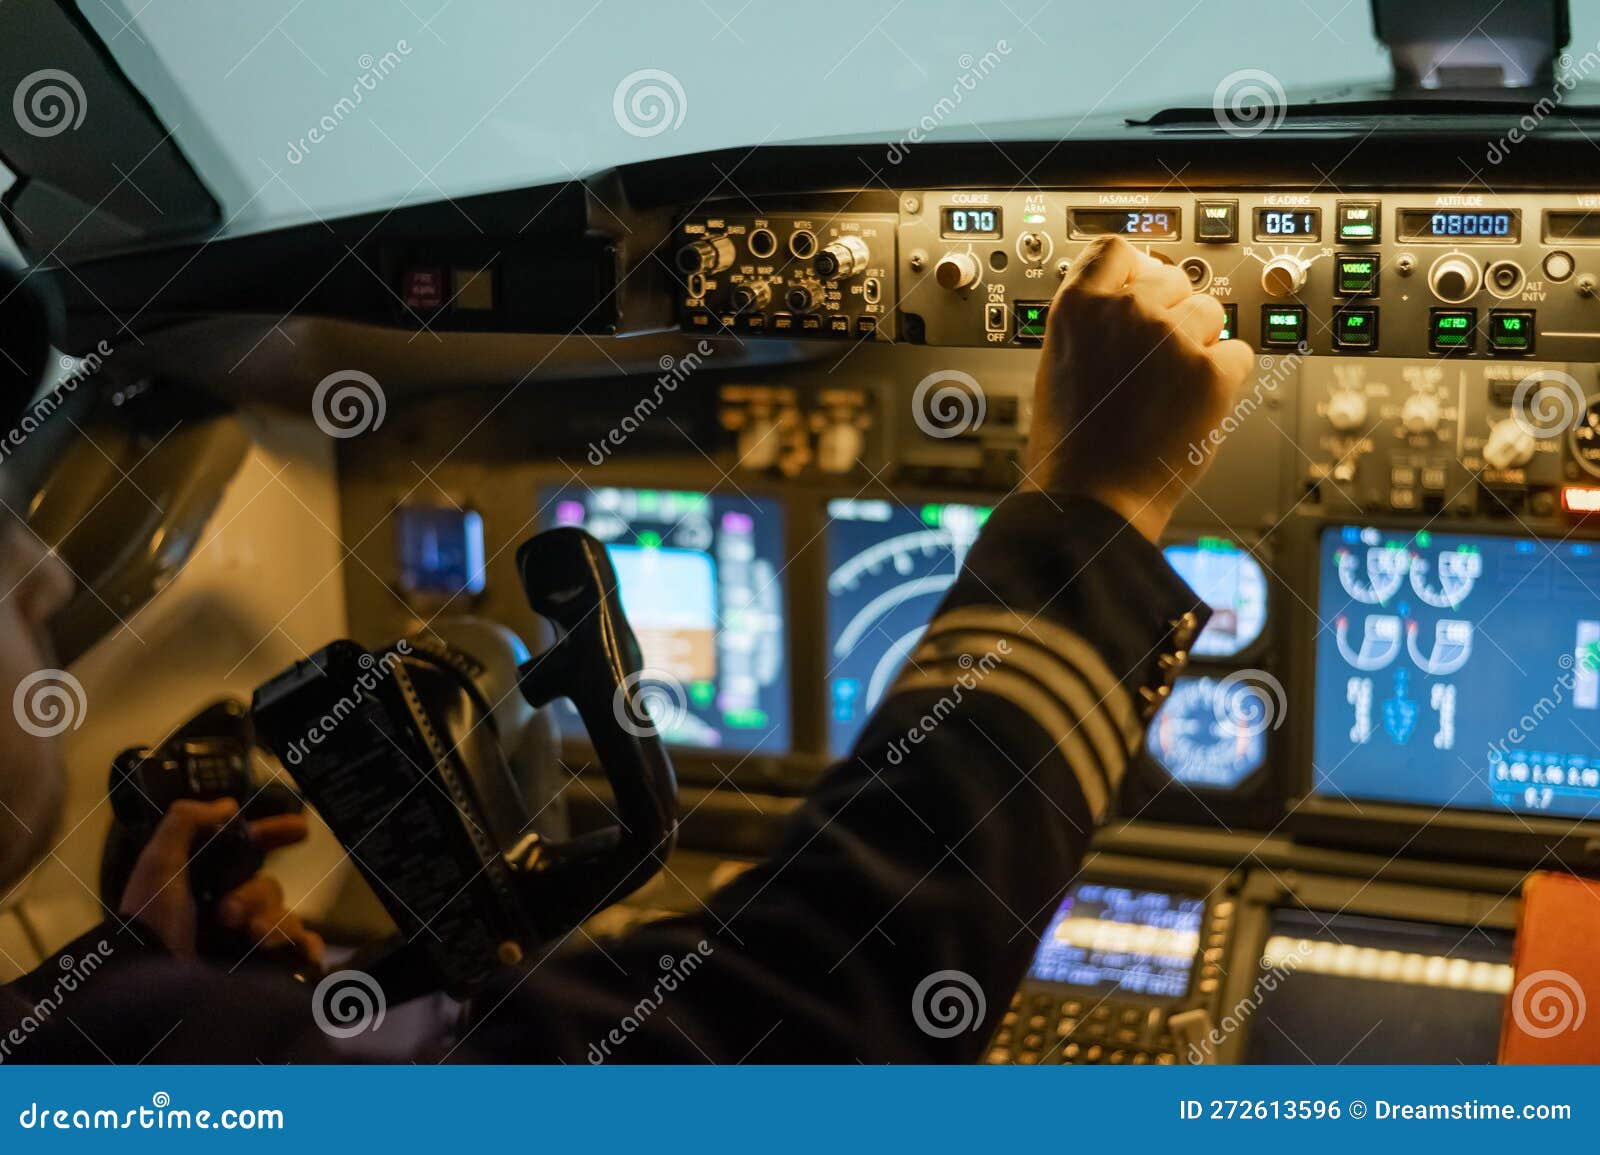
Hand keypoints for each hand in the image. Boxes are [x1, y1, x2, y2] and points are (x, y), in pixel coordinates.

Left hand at [118, 798, 322, 965]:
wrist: (149, 978)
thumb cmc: (152, 917)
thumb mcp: (159, 863)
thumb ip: (184, 822)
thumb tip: (228, 804)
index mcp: (211, 881)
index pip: (251, 851)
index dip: (275, 834)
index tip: (300, 828)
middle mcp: (232, 908)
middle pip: (269, 889)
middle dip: (254, 897)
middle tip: (227, 914)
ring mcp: (247, 940)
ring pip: (286, 917)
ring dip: (273, 923)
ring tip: (251, 937)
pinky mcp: (261, 967)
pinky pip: (301, 950)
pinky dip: (307, 947)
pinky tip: (303, 950)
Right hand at [1023, 234, 1254, 541]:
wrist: (1092, 502)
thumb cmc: (1071, 447)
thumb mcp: (1060, 365)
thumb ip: (1094, 321)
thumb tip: (1134, 292)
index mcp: (1078, 307)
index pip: (1117, 249)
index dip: (1136, 266)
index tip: (1144, 282)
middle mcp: (1126, 312)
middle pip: (1174, 280)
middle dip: (1172, 313)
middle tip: (1157, 360)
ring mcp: (1171, 338)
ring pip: (1211, 313)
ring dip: (1200, 344)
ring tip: (1171, 388)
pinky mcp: (1211, 372)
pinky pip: (1239, 354)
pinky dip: (1226, 379)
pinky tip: (1195, 406)